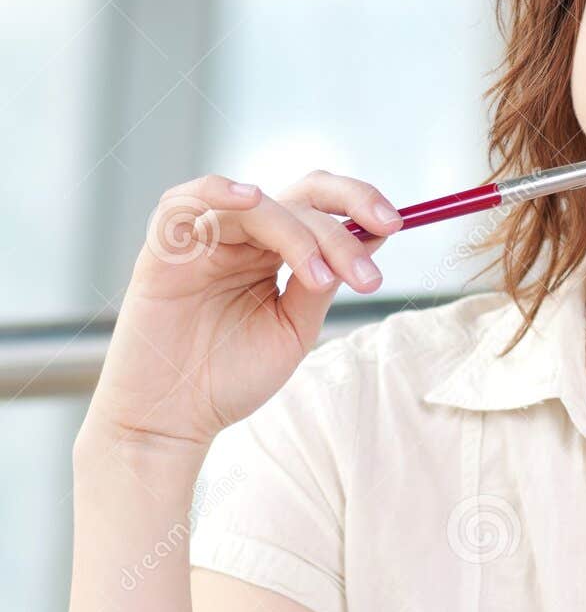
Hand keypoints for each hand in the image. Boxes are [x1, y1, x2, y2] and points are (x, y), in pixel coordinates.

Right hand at [82, 170, 404, 454]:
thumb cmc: (228, 379)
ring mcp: (202, 241)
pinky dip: (217, 190)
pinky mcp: (162, 252)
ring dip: (298, 230)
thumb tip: (366, 240)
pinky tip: (252, 198)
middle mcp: (242, 240)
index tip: (396, 223)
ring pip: (258, 204)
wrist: (172, 421)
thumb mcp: (293, 331)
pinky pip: (183, 202)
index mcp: (274, 255)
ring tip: (320, 275)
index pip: (322, 210)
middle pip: (299, 195)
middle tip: (384, 231)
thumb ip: (320, 286)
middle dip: (347, 206)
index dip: (359, 206)